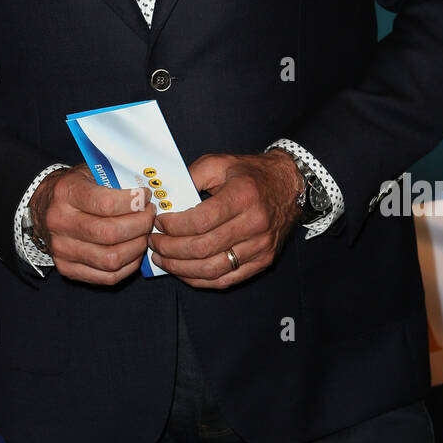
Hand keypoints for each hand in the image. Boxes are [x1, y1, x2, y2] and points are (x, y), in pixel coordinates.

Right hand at [29, 164, 155, 285]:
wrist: (43, 207)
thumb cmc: (74, 187)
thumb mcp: (89, 172)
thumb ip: (115, 179)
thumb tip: (147, 194)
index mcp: (66, 193)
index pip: (106, 204)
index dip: (134, 202)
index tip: (146, 197)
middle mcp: (60, 222)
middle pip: (111, 234)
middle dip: (140, 225)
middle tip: (150, 215)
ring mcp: (62, 249)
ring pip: (111, 260)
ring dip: (137, 247)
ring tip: (144, 233)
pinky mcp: (67, 268)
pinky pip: (107, 277)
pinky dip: (129, 266)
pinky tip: (134, 250)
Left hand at [148, 151, 303, 288]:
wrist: (289, 185)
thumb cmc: (250, 173)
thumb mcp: (219, 163)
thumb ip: (191, 176)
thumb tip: (164, 197)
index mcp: (243, 196)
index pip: (201, 221)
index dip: (174, 226)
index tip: (158, 223)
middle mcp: (254, 224)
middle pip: (204, 248)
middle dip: (171, 248)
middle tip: (153, 242)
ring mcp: (261, 246)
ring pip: (213, 269)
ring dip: (181, 268)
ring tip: (162, 258)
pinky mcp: (263, 261)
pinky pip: (226, 280)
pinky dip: (200, 279)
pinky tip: (183, 271)